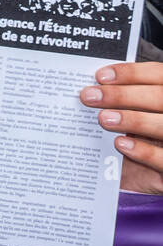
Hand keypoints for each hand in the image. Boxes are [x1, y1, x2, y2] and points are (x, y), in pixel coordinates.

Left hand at [80, 61, 162, 194]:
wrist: (148, 172)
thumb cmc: (143, 133)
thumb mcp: (138, 111)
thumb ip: (127, 98)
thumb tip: (95, 88)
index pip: (158, 74)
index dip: (132, 73)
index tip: (100, 76)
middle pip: (159, 97)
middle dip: (122, 95)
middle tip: (90, 97)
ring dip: (132, 120)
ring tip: (103, 119)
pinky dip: (143, 151)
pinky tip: (120, 143)